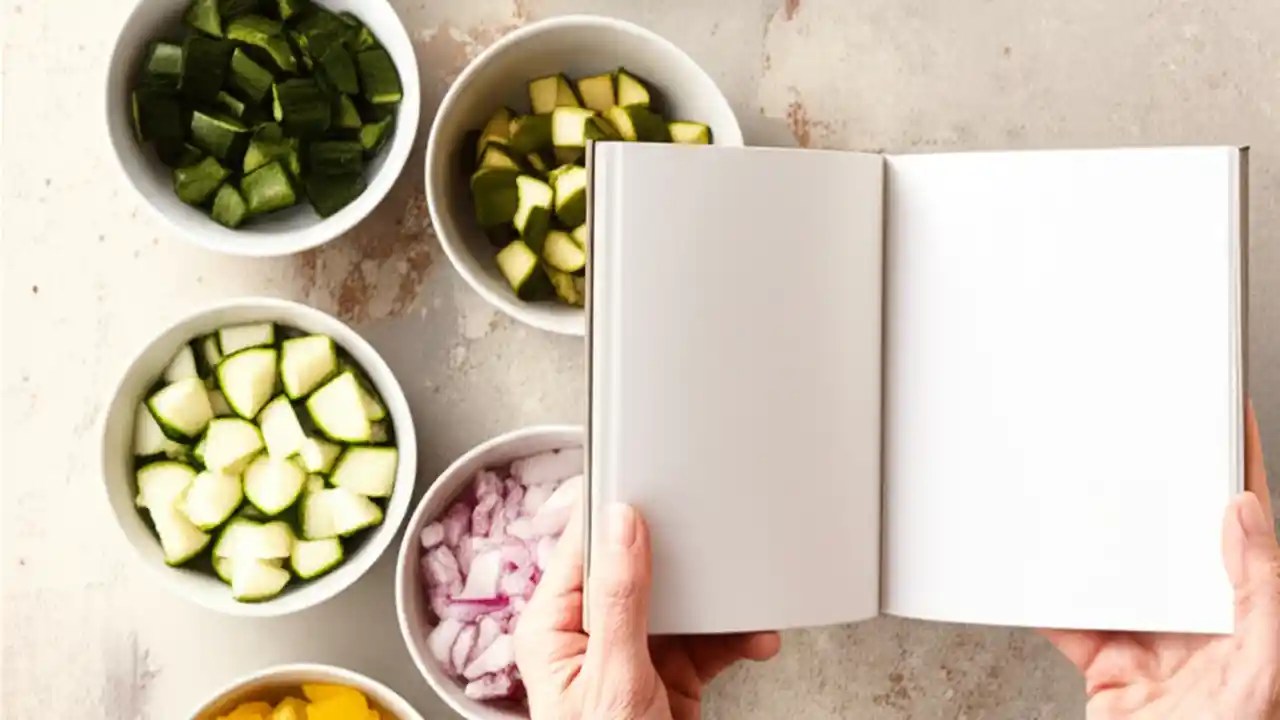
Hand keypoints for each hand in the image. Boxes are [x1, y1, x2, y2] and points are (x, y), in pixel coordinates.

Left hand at [515, 501, 780, 718]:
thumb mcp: (614, 678)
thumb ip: (620, 600)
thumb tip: (623, 525)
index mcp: (554, 626)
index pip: (581, 547)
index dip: (614, 511)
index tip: (646, 478)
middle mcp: (589, 634)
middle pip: (638, 569)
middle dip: (685, 560)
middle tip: (713, 540)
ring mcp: (630, 653)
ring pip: (680, 602)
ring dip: (718, 603)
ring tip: (747, 599)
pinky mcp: (666, 674)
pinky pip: (704, 640)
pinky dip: (733, 637)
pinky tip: (753, 637)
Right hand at [1040, 403, 1279, 718]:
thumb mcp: (1260, 669)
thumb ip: (1259, 592)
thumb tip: (1242, 513)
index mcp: (1250, 613)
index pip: (1247, 522)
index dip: (1238, 464)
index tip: (1223, 413)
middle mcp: (1200, 620)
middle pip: (1171, 538)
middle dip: (1150, 493)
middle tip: (1128, 443)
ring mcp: (1150, 640)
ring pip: (1113, 571)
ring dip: (1090, 542)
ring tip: (1069, 498)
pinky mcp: (1104, 664)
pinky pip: (1065, 617)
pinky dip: (1041, 595)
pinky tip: (1031, 569)